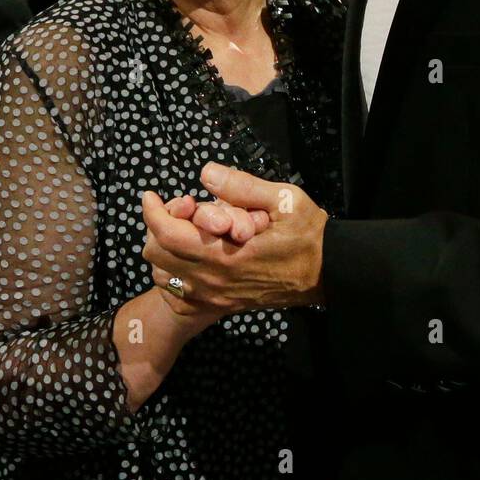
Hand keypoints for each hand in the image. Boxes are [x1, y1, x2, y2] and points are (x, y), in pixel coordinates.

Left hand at [143, 162, 326, 315]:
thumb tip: (206, 174)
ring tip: (184, 232)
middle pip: (157, 256)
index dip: (152, 211)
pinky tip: (190, 258)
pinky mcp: (222, 305)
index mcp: (225, 254)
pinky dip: (175, 277)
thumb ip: (242, 186)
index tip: (151, 196)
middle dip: (159, 228)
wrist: (328, 273)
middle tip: (179, 211)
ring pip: (164, 277)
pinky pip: (179, 298)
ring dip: (165, 252)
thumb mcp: (284, 199)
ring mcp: (216, 296)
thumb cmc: (308, 233)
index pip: (167, 234)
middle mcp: (214, 280)